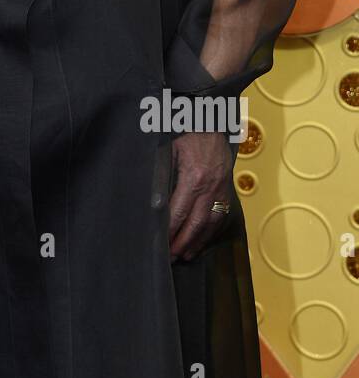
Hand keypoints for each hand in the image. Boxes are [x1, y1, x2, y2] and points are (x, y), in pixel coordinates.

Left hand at [168, 129, 233, 262]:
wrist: (210, 119)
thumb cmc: (185, 132)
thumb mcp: (168, 150)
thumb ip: (161, 174)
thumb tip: (150, 200)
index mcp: (193, 178)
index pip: (179, 212)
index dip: (170, 231)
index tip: (160, 243)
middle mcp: (210, 187)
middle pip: (196, 223)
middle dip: (183, 242)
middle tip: (172, 258)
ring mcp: (221, 188)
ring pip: (211, 222)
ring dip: (199, 241)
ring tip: (187, 255)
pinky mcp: (227, 187)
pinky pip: (222, 214)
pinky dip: (212, 230)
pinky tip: (204, 239)